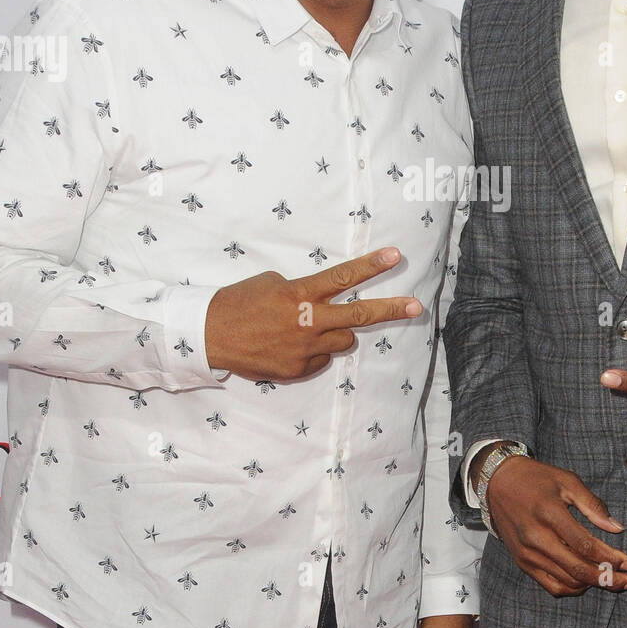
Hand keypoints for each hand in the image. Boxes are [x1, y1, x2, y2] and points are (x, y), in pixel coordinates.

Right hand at [205, 247, 421, 381]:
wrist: (210, 335)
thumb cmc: (240, 301)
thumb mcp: (272, 284)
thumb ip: (302, 291)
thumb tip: (320, 301)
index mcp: (301, 295)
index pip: (343, 278)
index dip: (371, 266)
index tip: (396, 257)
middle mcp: (308, 322)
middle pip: (360, 317)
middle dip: (391, 310)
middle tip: (416, 306)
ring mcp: (304, 349)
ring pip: (343, 341)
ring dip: (337, 333)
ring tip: (311, 326)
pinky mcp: (297, 370)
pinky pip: (320, 359)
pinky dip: (313, 352)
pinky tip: (289, 345)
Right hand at [484, 454, 626, 597]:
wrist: (498, 482)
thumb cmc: (536, 478)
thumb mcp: (567, 481)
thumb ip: (593, 505)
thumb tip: (616, 528)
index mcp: (549, 514)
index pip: (586, 545)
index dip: (611, 557)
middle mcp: (536, 537)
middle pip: (578, 569)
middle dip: (608, 578)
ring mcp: (527, 553)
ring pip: (567, 581)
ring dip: (593, 585)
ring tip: (613, 581)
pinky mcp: (522, 562)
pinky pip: (551, 586)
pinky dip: (572, 588)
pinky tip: (587, 582)